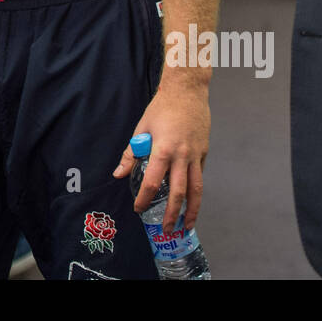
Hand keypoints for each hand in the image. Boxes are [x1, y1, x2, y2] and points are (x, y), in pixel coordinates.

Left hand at [113, 79, 209, 232]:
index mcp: (163, 150)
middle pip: (178, 193)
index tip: (139, 209)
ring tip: (187, 225)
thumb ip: (131, 154)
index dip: (144, 199)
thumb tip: (118, 174)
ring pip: (196, 190)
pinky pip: (200, 176)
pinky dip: (196, 191)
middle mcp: (182, 156)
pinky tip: (191, 201)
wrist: (187, 91)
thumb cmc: (161, 108)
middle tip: (166, 230)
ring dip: (192, 210)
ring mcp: (196, 155)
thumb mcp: (142, 128)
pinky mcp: (204, 152)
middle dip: (172, 214)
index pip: (153, 183)